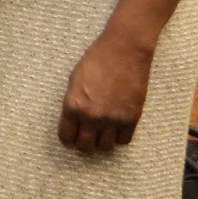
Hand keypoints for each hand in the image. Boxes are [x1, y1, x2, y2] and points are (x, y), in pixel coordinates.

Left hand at [57, 31, 152, 152]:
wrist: (124, 51)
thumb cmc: (96, 60)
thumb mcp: (74, 80)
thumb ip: (74, 103)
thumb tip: (75, 120)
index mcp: (73, 106)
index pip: (66, 137)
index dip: (68, 138)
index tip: (71, 136)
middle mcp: (92, 117)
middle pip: (86, 147)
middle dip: (84, 143)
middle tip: (87, 136)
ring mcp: (113, 119)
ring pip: (105, 147)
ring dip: (102, 141)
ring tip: (102, 133)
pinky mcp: (132, 118)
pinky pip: (124, 140)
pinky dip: (119, 137)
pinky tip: (117, 128)